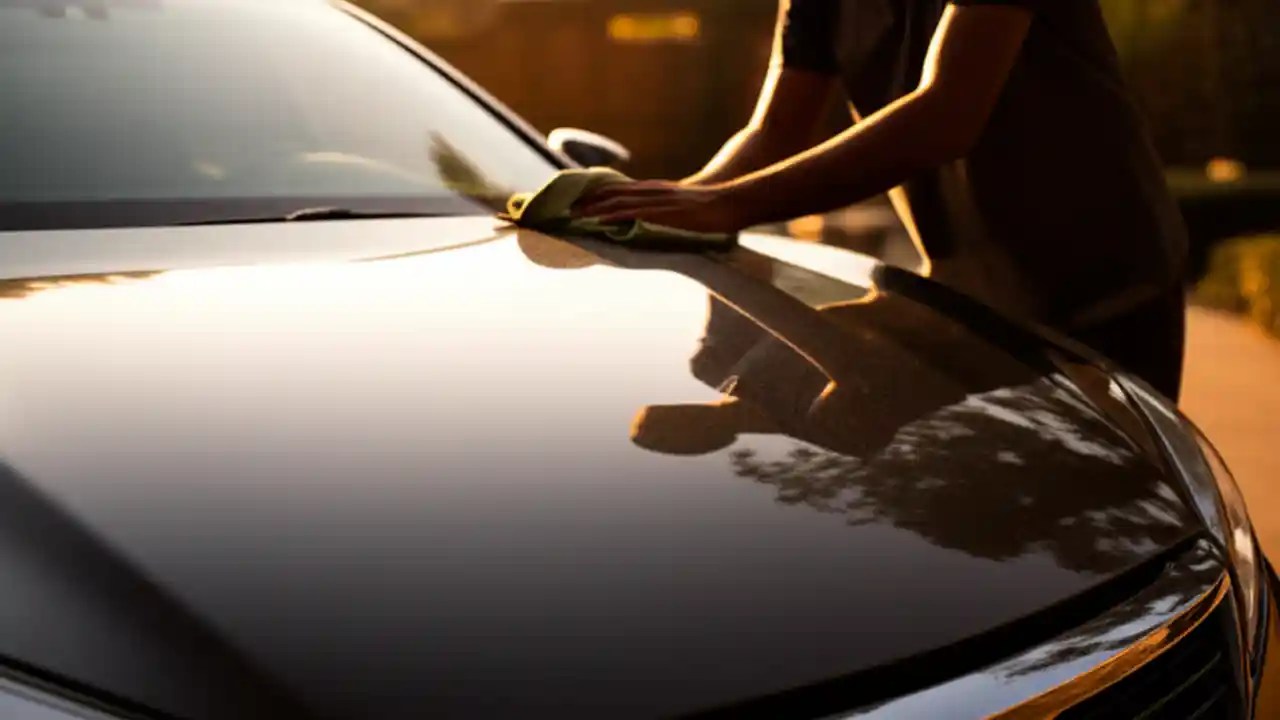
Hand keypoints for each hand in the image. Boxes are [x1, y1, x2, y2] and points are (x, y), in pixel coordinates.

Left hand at [572, 180, 747, 232]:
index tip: (575, 202)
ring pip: (617, 201)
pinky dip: (613, 216)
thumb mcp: (683, 210)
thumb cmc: (713, 210)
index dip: (595, 195)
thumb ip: (666, 215)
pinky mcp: (664, 212)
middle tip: (564, 209)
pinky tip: (599, 220)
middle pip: (611, 193)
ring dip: (593, 208)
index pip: (617, 190)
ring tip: (572, 215)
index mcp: (654, 191)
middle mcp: (651, 191)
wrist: (733, 202)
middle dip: (586, 201)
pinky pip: (634, 213)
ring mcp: (657, 200)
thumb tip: (652, 227)